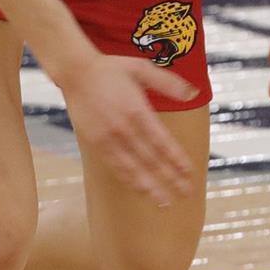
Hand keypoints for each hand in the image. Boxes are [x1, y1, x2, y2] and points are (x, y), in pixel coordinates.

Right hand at [55, 52, 198, 204]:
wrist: (75, 72)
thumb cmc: (111, 68)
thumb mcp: (142, 68)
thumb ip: (169, 83)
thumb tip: (194, 93)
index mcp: (137, 110)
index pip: (161, 142)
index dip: (176, 159)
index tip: (189, 173)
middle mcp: (123, 128)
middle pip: (149, 159)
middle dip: (168, 178)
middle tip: (185, 194)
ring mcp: (107, 137)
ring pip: (131, 167)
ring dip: (148, 186)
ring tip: (163, 201)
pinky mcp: (94, 142)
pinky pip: (114, 165)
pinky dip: (127, 179)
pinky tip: (139, 188)